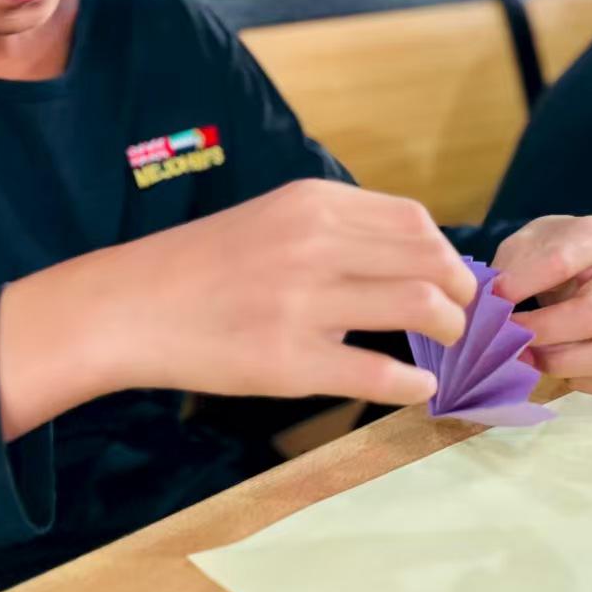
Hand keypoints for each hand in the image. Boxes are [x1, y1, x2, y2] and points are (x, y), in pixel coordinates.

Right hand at [1, 182, 480, 435]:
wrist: (129, 307)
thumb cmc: (203, 265)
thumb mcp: (273, 218)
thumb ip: (337, 229)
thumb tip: (416, 258)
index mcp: (312, 203)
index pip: (415, 222)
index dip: (448, 256)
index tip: (455, 281)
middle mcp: (314, 244)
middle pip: (429, 262)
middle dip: (461, 295)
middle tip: (463, 319)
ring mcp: (302, 303)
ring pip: (417, 309)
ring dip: (450, 332)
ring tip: (446, 348)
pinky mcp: (288, 362)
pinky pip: (378, 373)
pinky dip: (414, 384)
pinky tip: (420, 388)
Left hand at [491, 216, 591, 397]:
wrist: (574, 267)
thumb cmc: (544, 255)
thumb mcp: (524, 244)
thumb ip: (509, 268)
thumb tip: (494, 304)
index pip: (562, 261)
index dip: (521, 284)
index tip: (494, 297)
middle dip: (541, 331)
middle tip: (509, 335)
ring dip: (561, 362)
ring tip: (528, 356)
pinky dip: (582, 381)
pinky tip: (555, 367)